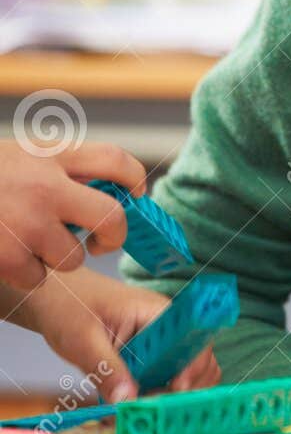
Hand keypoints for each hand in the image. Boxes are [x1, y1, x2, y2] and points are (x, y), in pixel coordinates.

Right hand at [0, 140, 148, 289]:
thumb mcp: (21, 155)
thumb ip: (59, 168)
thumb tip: (107, 192)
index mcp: (50, 155)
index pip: (116, 161)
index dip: (135, 180)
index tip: (134, 195)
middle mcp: (44, 186)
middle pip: (111, 218)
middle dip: (112, 236)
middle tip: (100, 241)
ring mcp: (24, 222)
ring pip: (73, 257)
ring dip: (60, 259)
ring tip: (37, 247)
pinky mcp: (4, 255)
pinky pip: (37, 277)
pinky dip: (28, 275)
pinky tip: (12, 260)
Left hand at [18, 268, 219, 401]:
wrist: (56, 295)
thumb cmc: (69, 307)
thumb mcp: (83, 342)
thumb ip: (107, 371)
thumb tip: (128, 402)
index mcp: (160, 314)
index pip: (194, 342)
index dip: (193, 369)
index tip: (175, 392)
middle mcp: (169, 326)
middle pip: (200, 361)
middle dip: (183, 389)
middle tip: (151, 407)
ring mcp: (162, 340)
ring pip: (187, 371)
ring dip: (170, 393)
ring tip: (140, 407)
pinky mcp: (151, 353)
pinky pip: (166, 376)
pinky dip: (156, 393)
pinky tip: (133, 402)